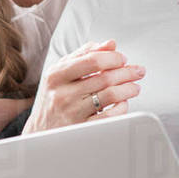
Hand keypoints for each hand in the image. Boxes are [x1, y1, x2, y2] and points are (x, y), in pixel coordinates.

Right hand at [24, 40, 145, 133]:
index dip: (113, 58)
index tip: (123, 59)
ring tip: (134, 86)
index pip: (92, 60)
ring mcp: (73, 113)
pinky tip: (123, 103)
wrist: (41, 133)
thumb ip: (84, 55)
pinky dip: (122, 107)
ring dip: (128, 89)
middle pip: (105, 77)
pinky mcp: (83, 129)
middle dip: (127, 72)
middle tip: (137, 71)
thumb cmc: (53, 99)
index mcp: (56, 75)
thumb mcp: (60, 73)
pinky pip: (110, 116)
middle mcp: (63, 94)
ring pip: (110, 95)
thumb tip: (110, 44)